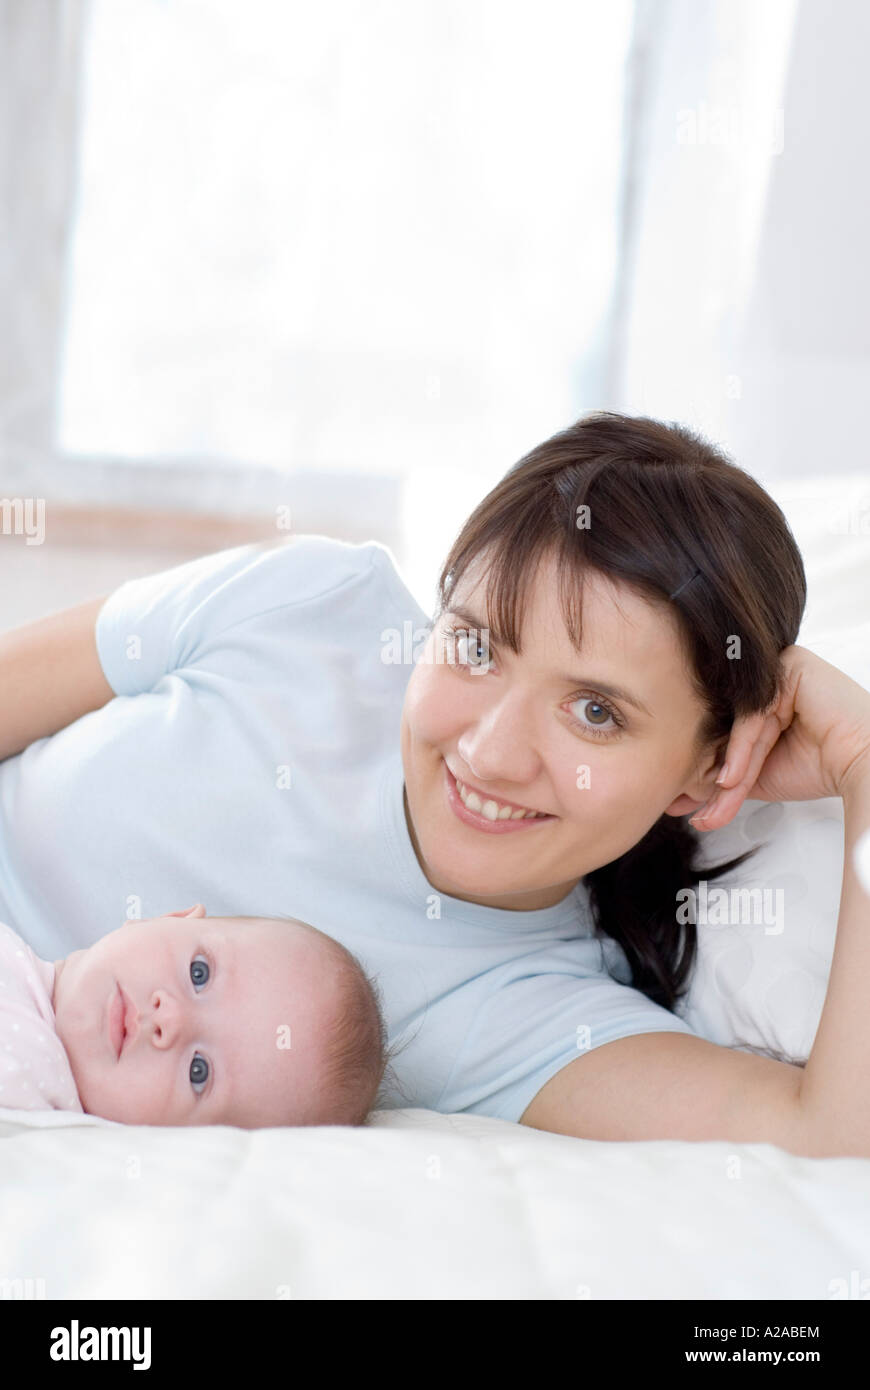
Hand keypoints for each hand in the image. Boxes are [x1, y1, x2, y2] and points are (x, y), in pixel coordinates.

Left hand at [690, 645, 869, 830]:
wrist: (865, 766)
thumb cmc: (820, 767)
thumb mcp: (755, 774)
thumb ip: (719, 778)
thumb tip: (676, 799)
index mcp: (760, 695)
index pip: (723, 728)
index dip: (707, 765)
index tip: (683, 800)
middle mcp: (767, 677)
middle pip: (729, 725)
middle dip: (712, 771)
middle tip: (691, 804)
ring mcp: (778, 667)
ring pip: (739, 723)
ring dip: (729, 767)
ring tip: (721, 796)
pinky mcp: (790, 665)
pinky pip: (753, 713)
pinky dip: (740, 749)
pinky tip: (734, 777)